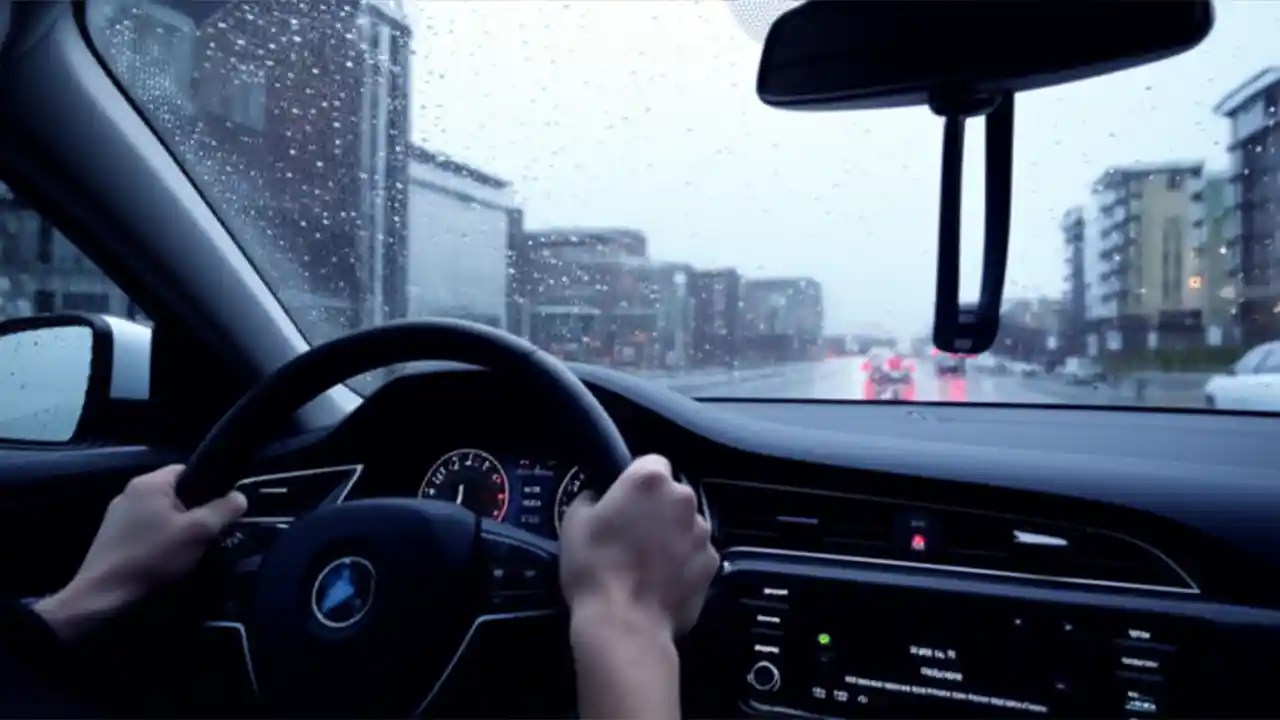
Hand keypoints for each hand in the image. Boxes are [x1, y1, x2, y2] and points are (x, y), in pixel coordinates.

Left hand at [33, 464, 246, 639]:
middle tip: (210, 535)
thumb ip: (224, 510)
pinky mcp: (110, 540)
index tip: (221, 511)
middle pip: (174, 495)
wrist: (103, 598)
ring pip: (159, 515)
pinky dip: (158, 543)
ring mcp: (115, 517)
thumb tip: (240, 496)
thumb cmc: (153, 557)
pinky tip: (165, 563)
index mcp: (148, 483)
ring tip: (189, 552)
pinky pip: (144, 532)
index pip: (187, 470)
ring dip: (176, 530)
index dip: (209, 487)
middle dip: (193, 513)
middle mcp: (128, 493)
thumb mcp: (198, 532)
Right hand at [559, 454, 718, 638]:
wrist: (625, 624)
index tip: (623, 501)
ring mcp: (703, 531)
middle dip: (657, 507)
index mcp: (650, 480)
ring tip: (649, 562)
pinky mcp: (713, 563)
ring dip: (672, 534)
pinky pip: (696, 553)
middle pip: (672, 493)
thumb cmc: (593, 567)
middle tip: (633, 533)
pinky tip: (663, 582)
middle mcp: (683, 498)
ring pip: (686, 524)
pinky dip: (684, 561)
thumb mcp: (574, 523)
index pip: (651, 462)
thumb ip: (592, 497)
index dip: (636, 480)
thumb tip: (600, 496)